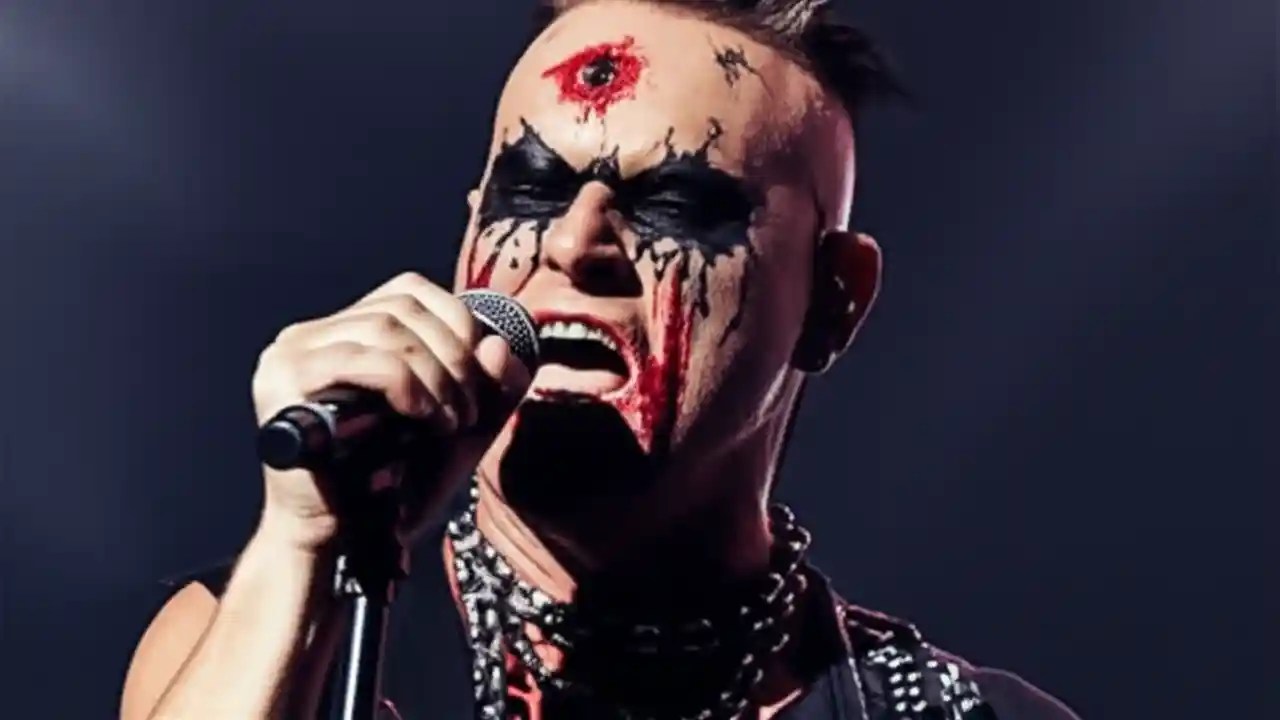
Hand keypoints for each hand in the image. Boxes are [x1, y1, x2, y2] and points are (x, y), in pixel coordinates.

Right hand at [250, 272, 531, 551]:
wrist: (342, 541)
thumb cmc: (392, 487)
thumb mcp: (457, 430)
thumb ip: (488, 389)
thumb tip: (502, 347)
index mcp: (343, 333)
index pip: (407, 290)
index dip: (457, 320)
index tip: (484, 373)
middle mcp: (311, 335)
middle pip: (402, 309)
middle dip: (454, 355)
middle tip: (471, 409)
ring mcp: (291, 356)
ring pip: (386, 330)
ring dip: (436, 374)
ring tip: (451, 420)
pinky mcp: (285, 385)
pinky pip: (360, 360)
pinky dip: (407, 384)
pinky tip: (424, 417)